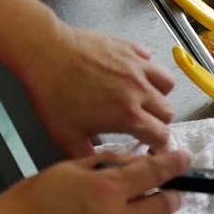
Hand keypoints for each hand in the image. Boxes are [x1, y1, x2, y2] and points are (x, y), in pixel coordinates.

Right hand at [0, 151, 190, 213]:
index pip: (155, 173)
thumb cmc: (32, 201)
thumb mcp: (68, 168)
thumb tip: (138, 164)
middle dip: (172, 196)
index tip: (184, 160)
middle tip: (166, 193)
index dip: (175, 163)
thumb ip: (107, 164)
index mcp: (107, 190)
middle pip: (167, 207)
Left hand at [20, 22, 174, 155]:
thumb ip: (87, 155)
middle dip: (159, 124)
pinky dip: (146, 68)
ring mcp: (135, 65)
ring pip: (167, 83)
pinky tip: (130, 73)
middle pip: (168, 112)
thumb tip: (99, 167)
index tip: (155, 150)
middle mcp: (138, 89)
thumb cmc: (52, 92)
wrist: (44, 52)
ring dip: (160, 95)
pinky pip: (150, 58)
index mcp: (126, 114)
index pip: (161, 136)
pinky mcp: (128, 46)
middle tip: (145, 126)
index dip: (161, 148)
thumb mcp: (66, 135)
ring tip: (144, 99)